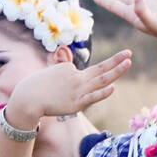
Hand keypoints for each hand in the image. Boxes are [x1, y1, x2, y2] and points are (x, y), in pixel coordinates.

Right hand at [5, 49, 132, 125]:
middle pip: (100, 69)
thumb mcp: (53, 74)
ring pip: (101, 80)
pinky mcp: (76, 104)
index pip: (89, 72)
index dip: (96, 72)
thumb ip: (64, 71)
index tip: (102, 69)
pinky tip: (113, 87)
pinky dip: (103, 93)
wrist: (28, 98)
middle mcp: (77, 78)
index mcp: (71, 70)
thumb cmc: (37, 87)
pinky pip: (92, 97)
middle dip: (116, 60)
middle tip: (129, 52)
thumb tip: (71, 68)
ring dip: (116, 71)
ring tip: (128, 62)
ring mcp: (77, 91)